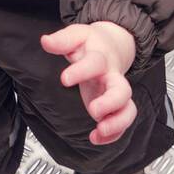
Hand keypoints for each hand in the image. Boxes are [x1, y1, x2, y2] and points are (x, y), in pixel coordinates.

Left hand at [40, 21, 137, 145]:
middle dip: (110, 103)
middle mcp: (112, 77)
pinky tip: (96, 138)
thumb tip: (45, 41)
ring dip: (117, 123)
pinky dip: (113, 134)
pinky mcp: (115, 106)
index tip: (64, 79)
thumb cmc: (91, 44)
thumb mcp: (76, 35)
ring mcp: (115, 93)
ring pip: (128, 109)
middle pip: (122, 90)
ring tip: (100, 130)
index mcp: (101, 58)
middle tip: (93, 110)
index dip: (81, 71)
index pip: (95, 63)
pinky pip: (122, 122)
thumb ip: (62, 40)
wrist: (111, 46)